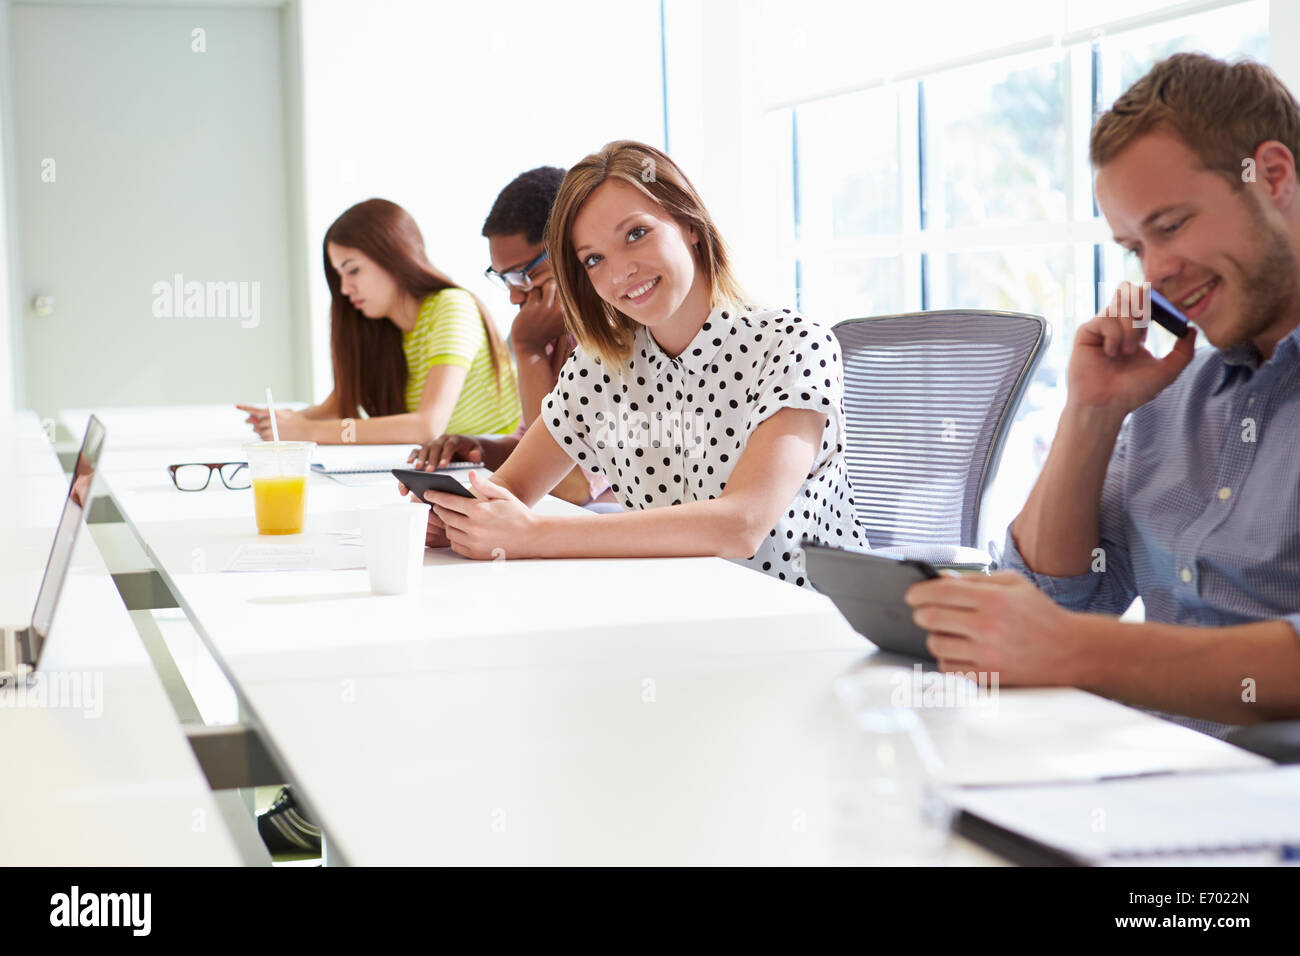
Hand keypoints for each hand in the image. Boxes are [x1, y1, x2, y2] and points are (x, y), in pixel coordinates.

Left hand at [237, 405, 313, 440]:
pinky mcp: (273, 441)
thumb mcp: (285, 412)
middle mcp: (272, 423)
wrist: (308, 431)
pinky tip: (275, 435)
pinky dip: (266, 437)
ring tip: (274, 430)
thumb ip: (270, 412)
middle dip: (256, 423)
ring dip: (262, 431)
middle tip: (263, 423)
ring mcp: (272, 433)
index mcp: (274, 414)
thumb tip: (256, 416)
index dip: (246, 408)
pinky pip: (263, 439)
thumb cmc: (297, 421)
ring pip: (259, 432)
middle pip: (256, 423)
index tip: (237, 406)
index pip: (256, 410)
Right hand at [408, 434, 483, 470]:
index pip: (450, 445)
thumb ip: (478, 454)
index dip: (446, 455)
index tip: (443, 466)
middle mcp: (443, 439)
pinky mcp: (427, 448)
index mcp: (455, 439)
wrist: (467, 446)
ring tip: (418, 470)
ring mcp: (434, 443)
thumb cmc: (472, 451)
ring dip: (421, 459)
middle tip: (428, 472)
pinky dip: (413, 456)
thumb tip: (474, 456)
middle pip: (435, 447)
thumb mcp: (479, 452)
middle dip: (432, 459)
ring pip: (425, 448)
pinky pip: (418, 450)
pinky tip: (409, 463)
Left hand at [424, 469, 537, 559]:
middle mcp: (474, 528)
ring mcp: (474, 542)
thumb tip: (471, 474)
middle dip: (439, 509)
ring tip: (450, 517)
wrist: (531, 537)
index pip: (449, 501)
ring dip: (447, 523)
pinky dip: (454, 537)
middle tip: (437, 505)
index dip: (436, 496)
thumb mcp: (503, 495)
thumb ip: (484, 484)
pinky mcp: (475, 553)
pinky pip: (456, 544)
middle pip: (446, 516)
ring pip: (449, 531)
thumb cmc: (517, 514)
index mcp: (479, 510)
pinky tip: (459, 530)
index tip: (428, 493)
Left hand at [510, 279, 566, 353]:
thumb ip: (569, 310)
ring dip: (543, 288)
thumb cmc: (546, 333)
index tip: (557, 296)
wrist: (529, 346)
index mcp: (569, 315)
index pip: (572, 292)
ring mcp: (546, 309)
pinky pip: (534, 290)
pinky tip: (531, 302)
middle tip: (548, 294)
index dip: (564, 290)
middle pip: (562, 285)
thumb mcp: (564, 324)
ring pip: (549, 284)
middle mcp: (560, 311)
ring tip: (541, 296)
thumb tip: (574, 289)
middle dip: (555, 287)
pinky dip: (532, 294)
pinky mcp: (532, 307)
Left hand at [904, 571, 1085, 684]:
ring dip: (935, 636)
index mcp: (994, 600)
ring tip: (947, 631)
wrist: (1071, 651)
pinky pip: (948, 669)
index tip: (912, 595)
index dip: (919, 592)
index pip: (941, 592)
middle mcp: (988, 627)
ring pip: (936, 644)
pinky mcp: (989, 677)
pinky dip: (947, 659)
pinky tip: (957, 650)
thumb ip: (975, 579)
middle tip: (923, 612)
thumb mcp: (1013, 584)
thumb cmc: (1041, 614)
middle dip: (922, 613)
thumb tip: (940, 578)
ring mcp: (988, 655)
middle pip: (931, 618)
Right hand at [1066, 282, 1197, 414]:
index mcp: (1135, 332)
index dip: (1156, 300)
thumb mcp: (1167, 372)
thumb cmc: (1132, 392)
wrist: (1106, 405)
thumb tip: (1192, 329)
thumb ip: (1183, 351)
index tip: (1168, 309)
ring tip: (1126, 352)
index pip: (1146, 302)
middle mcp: (1116, 327)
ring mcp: (1100, 329)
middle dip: (1143, 306)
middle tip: (1146, 325)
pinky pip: (1105, 319)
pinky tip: (1110, 354)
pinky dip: (1114, 336)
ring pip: (1120, 305)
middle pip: (1131, 293)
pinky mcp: (1086, 332)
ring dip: (1130, 328)